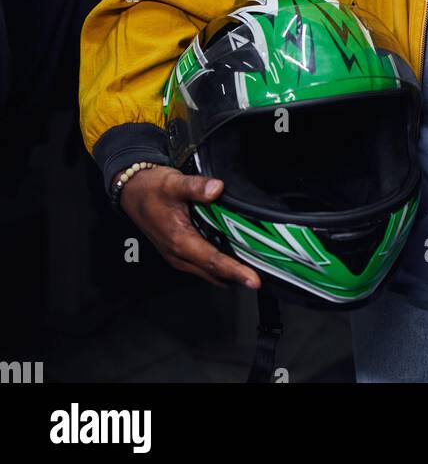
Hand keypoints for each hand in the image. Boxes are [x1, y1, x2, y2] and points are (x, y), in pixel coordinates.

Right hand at [114, 166, 260, 290]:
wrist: (131, 192)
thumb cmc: (150, 189)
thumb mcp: (173, 183)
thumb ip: (196, 187)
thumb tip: (216, 189)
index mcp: (179, 241)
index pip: (213, 261)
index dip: (235, 271)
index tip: (254, 280)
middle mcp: (178, 254)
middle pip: (213, 272)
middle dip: (237, 276)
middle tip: (261, 275)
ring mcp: (178, 256)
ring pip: (208, 271)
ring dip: (227, 272)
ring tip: (252, 268)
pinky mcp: (178, 252)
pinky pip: (202, 265)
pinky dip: (217, 265)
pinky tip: (231, 256)